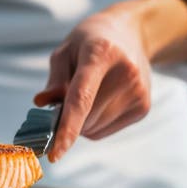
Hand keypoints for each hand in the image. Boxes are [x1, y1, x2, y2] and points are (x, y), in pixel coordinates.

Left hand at [34, 7, 151, 161]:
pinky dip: (93, 123)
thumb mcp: (66, 50)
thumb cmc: (90, 41)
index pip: (82, 98)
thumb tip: (42, 104)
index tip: (55, 153)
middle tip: (65, 95)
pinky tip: (100, 99)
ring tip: (89, 91)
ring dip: (80, 121)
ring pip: (93, 129)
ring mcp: (138, 92)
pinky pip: (104, 131)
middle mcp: (125, 73)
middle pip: (85, 117)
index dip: (67, 128)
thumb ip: (54, 79)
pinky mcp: (143, 107)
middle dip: (67, 116)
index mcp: (101, 53)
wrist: (130, 34)